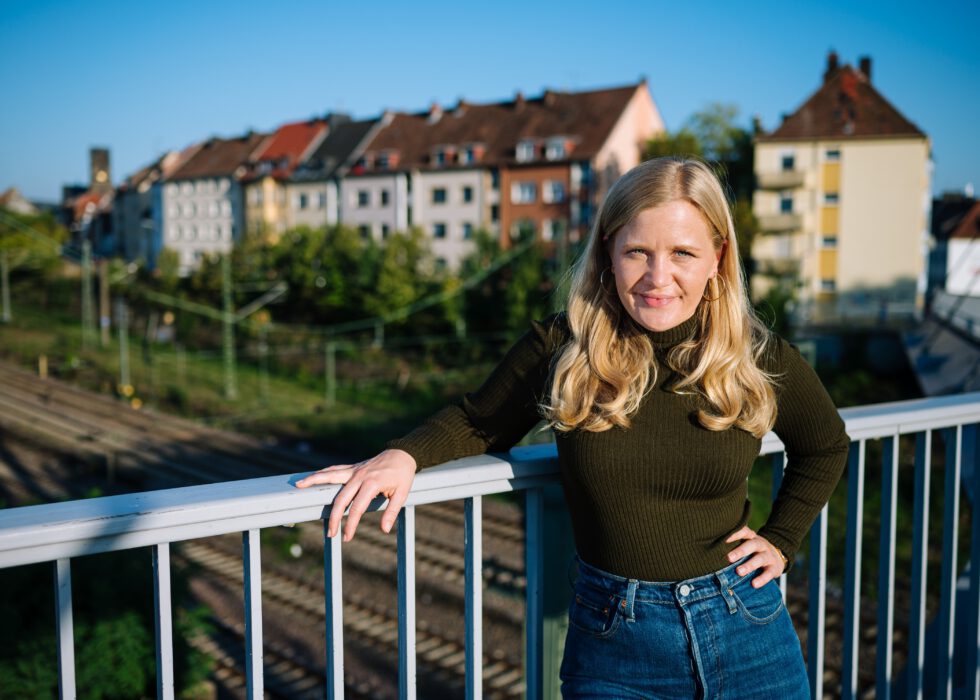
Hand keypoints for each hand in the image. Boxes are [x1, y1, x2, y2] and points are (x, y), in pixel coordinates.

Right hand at [295, 449, 416, 540]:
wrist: (402, 454)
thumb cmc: (403, 475)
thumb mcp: (402, 493)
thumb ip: (392, 511)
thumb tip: (384, 529)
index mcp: (372, 483)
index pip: (357, 507)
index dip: (351, 524)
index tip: (347, 537)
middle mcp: (360, 476)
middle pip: (341, 498)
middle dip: (334, 517)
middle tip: (330, 533)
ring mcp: (354, 470)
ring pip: (330, 476)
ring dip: (314, 481)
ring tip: (298, 486)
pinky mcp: (353, 467)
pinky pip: (334, 470)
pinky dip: (322, 473)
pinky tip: (311, 478)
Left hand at [724, 526, 784, 586]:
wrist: (778, 555)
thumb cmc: (752, 550)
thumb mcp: (744, 544)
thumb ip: (731, 545)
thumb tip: (707, 549)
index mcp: (750, 536)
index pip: (743, 531)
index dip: (734, 534)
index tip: (722, 538)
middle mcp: (760, 544)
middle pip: (752, 544)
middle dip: (740, 551)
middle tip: (728, 558)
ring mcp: (768, 556)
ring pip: (760, 559)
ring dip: (749, 565)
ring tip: (739, 572)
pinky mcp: (774, 568)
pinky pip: (769, 573)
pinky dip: (762, 579)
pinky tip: (753, 584)